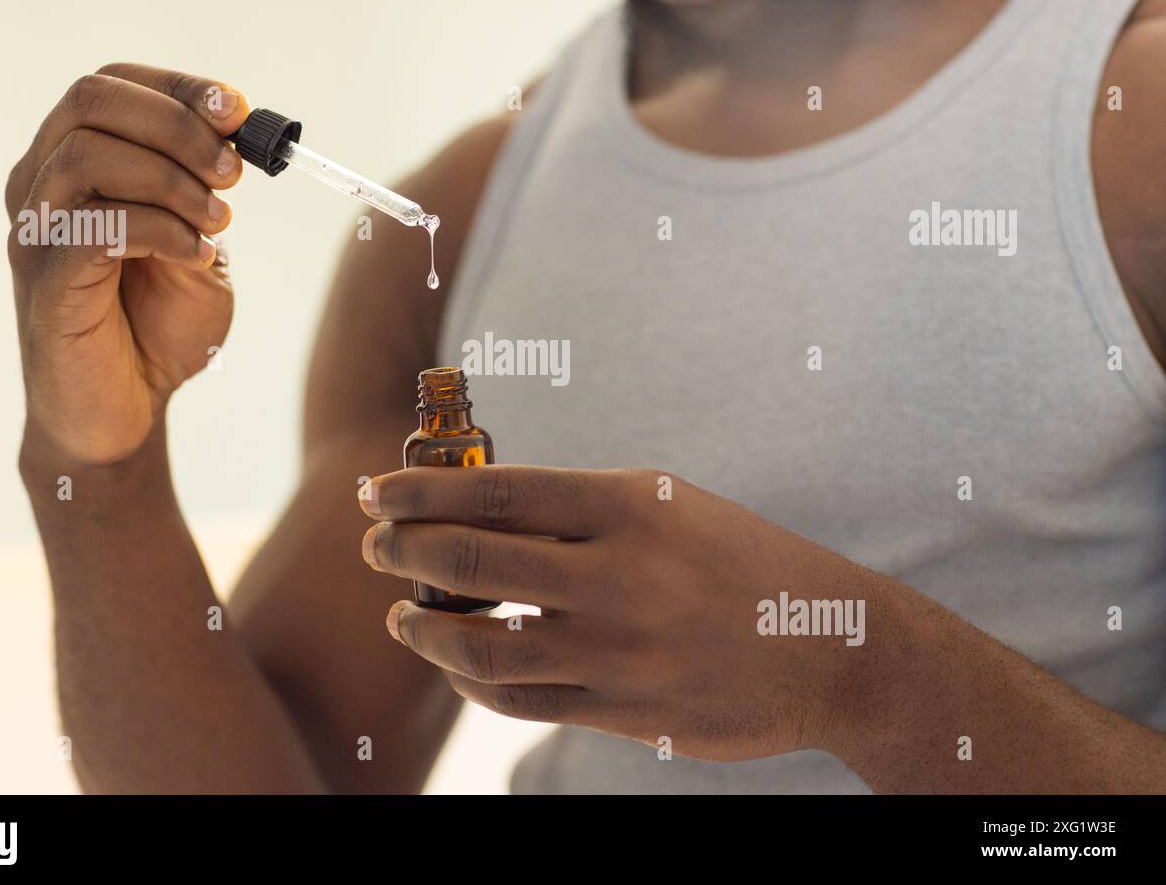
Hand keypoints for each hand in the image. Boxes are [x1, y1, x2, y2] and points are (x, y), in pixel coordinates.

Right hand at [6, 64, 247, 464]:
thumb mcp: (198, 245)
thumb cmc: (157, 328)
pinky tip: (196, 257)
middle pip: (91, 101)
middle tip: (232, 172)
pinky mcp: (47, 284)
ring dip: (173, 180)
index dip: (179, 88)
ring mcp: (35, 233)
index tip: (239, 112)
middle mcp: (39, 187)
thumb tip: (236, 131)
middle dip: (178, 124)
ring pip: (89, 156)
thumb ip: (206, 191)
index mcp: (71, 164)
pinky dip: (162, 230)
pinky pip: (98, 228)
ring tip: (219, 222)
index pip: (111, 86)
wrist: (126, 412)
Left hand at [358, 465, 887, 761]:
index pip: (495, 490)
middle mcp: (620, 576)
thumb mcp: (665, 507)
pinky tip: (457, 662)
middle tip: (376, 547)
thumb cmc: (736, 560)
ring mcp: (621, 652)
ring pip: (482, 647)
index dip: (419, 491)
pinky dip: (472, 680)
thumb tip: (469, 511)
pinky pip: (521, 701)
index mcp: (630, 506)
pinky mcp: (625, 712)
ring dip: (423, 630)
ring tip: (402, 614)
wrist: (828, 648)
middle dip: (402, 552)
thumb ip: (574, 510)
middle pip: (472, 563)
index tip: (375, 493)